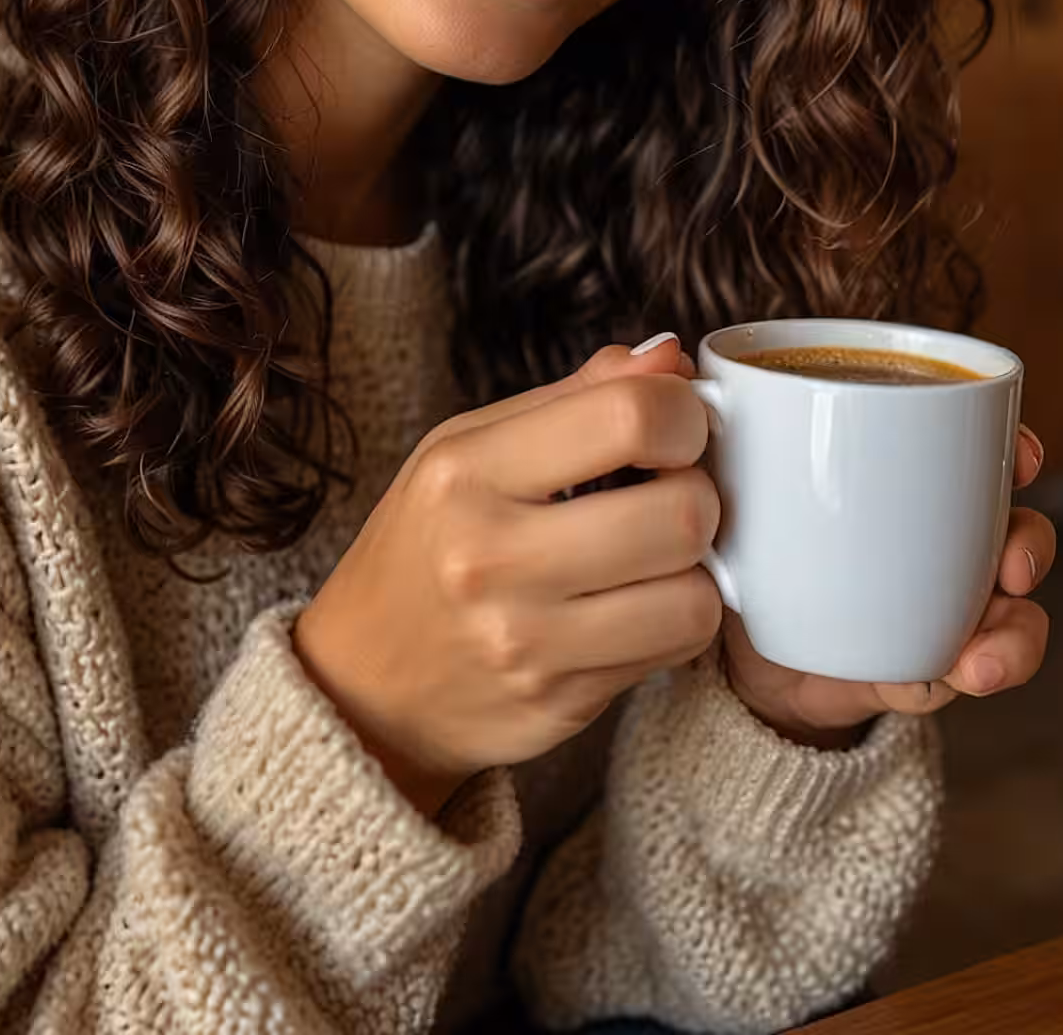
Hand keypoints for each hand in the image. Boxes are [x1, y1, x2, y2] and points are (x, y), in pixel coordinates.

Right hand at [292, 338, 724, 819]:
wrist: (364, 684)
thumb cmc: (427, 544)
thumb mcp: (469, 448)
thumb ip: (574, 397)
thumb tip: (670, 359)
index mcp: (467, 471)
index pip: (627, 417)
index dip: (683, 415)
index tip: (675, 427)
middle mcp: (492, 558)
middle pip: (681, 512)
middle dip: (698, 495)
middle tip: (670, 493)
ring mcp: (526, 642)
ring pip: (695, 597)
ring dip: (696, 571)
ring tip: (655, 556)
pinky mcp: (560, 703)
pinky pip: (675, 652)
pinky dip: (674, 622)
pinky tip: (635, 604)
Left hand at [710, 396, 1054, 743]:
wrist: (715, 638)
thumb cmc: (718, 523)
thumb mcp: (699, 467)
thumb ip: (680, 406)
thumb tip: (664, 350)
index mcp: (895, 465)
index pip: (974, 442)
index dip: (1011, 442)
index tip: (1018, 453)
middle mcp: (932, 525)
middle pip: (1012, 521)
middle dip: (1029, 541)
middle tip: (1010, 563)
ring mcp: (935, 595)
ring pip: (1011, 602)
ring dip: (1017, 626)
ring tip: (981, 657)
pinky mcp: (921, 659)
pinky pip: (977, 664)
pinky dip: (983, 668)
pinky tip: (959, 673)